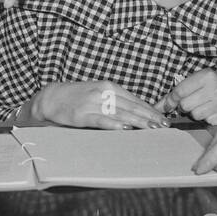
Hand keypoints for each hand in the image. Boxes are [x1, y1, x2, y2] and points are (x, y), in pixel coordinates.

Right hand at [32, 81, 167, 129]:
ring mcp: (92, 104)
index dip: (151, 110)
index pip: (135, 99)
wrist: (50, 98)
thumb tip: (137, 112)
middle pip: (131, 106)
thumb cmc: (76, 98)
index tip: (165, 118)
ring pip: (120, 113)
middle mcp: (103, 93)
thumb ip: (116, 101)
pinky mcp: (82, 115)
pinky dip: (113, 124)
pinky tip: (125, 128)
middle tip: (165, 125)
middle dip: (150, 117)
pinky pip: (101, 120)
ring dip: (138, 121)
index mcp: (109, 87)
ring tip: (153, 128)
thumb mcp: (98, 94)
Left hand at [162, 69, 216, 125]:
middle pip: (185, 105)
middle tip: (194, 104)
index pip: (179, 91)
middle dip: (186, 107)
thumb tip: (156, 108)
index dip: (170, 101)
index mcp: (207, 75)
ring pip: (195, 115)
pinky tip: (214, 113)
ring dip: (197, 114)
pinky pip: (207, 122)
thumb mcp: (198, 83)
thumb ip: (177, 93)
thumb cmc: (214, 89)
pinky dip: (207, 120)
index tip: (168, 106)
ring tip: (206, 108)